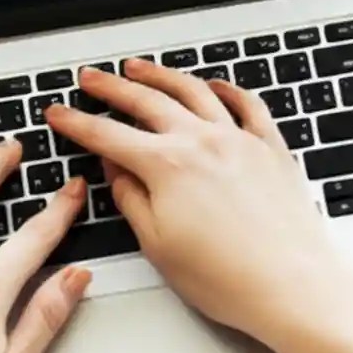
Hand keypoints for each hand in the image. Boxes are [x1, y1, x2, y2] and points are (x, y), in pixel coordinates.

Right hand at [45, 60, 352, 342]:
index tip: (59, 113)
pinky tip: (215, 84)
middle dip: (112, 87)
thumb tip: (115, 169)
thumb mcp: (158, 245)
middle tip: (91, 78)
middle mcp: (202, 142)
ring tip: (140, 67)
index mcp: (168, 166)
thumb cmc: (228, 278)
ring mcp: (239, 139)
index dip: (77, 123)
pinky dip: (227, 88)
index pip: (108, 135)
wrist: (293, 285)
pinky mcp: (271, 147)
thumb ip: (131, 198)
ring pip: (194, 90)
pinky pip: (247, 103)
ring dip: (161, 75)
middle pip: (147, 101)